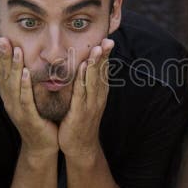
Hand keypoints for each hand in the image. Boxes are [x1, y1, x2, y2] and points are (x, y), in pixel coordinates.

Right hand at [0, 38, 58, 156]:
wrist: (43, 145)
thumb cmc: (39, 118)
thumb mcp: (32, 96)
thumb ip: (29, 81)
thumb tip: (31, 60)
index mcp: (10, 94)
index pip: (2, 72)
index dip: (1, 55)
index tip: (1, 37)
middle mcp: (10, 100)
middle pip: (4, 75)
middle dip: (3, 56)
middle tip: (2, 38)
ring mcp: (17, 110)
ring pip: (14, 85)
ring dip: (14, 67)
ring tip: (16, 50)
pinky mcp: (28, 118)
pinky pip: (26, 100)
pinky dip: (25, 86)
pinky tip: (27, 74)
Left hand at [58, 39, 114, 157]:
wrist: (79, 147)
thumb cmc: (79, 122)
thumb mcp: (85, 102)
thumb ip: (85, 87)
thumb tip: (83, 69)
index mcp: (99, 94)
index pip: (104, 72)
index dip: (106, 56)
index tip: (108, 40)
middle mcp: (98, 98)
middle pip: (102, 74)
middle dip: (104, 56)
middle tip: (108, 39)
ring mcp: (90, 105)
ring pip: (94, 81)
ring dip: (96, 64)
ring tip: (97, 48)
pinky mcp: (80, 113)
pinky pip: (81, 93)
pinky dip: (83, 80)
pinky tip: (83, 68)